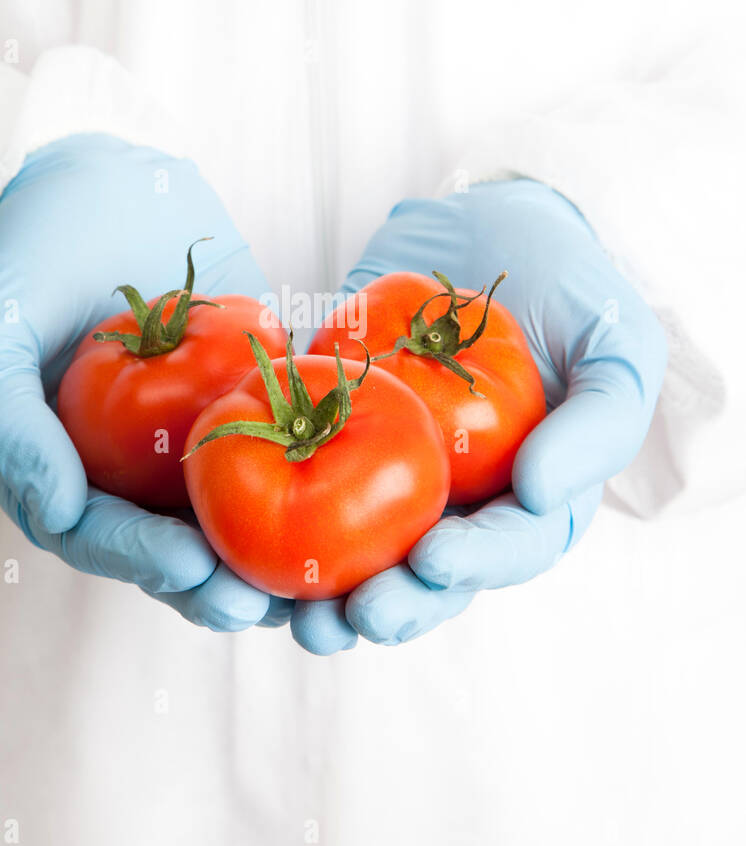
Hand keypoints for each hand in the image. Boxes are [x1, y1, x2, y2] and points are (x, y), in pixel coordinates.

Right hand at [0, 133, 285, 631]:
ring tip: (315, 585)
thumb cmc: (31, 252)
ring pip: (233, 521)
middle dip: (216, 585)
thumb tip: (58, 513)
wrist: (103, 175)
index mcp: (63, 471)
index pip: (102, 538)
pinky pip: (286, 450)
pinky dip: (317, 481)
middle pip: (172, 550)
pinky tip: (359, 505)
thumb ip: (11, 422)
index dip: (143, 562)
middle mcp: (129, 470)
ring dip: (272, 562)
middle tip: (264, 602)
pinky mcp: (250, 402)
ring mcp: (191, 440)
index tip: (194, 573)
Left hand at [292, 179, 667, 653]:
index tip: (431, 561)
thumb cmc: (566, 284)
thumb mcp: (614, 341)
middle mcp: (462, 505)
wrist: (483, 227)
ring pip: (358, 559)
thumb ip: (602, 420)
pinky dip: (263, 523)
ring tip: (281, 612)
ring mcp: (395, 481)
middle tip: (345, 617)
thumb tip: (541, 495)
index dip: (472, 567)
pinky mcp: (331, 445)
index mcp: (533, 498)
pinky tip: (232, 549)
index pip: (508, 549)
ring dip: (319, 596)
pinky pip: (296, 489)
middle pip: (426, 578)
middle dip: (387, 607)